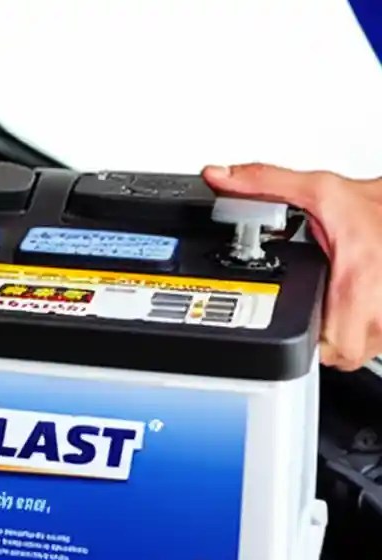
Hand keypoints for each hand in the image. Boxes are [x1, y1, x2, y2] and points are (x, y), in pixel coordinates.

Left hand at [203, 163, 381, 370]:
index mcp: (358, 282)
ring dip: (342, 335)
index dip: (308, 344)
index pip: (333, 348)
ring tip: (326, 307)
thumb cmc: (376, 206)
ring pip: (362, 350)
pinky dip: (361, 326)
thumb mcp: (320, 190)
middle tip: (307, 312)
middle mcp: (380, 305)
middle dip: (321, 340)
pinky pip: (376, 338)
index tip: (293, 322)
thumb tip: (220, 178)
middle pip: (344, 355)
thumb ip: (266, 183)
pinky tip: (347, 306)